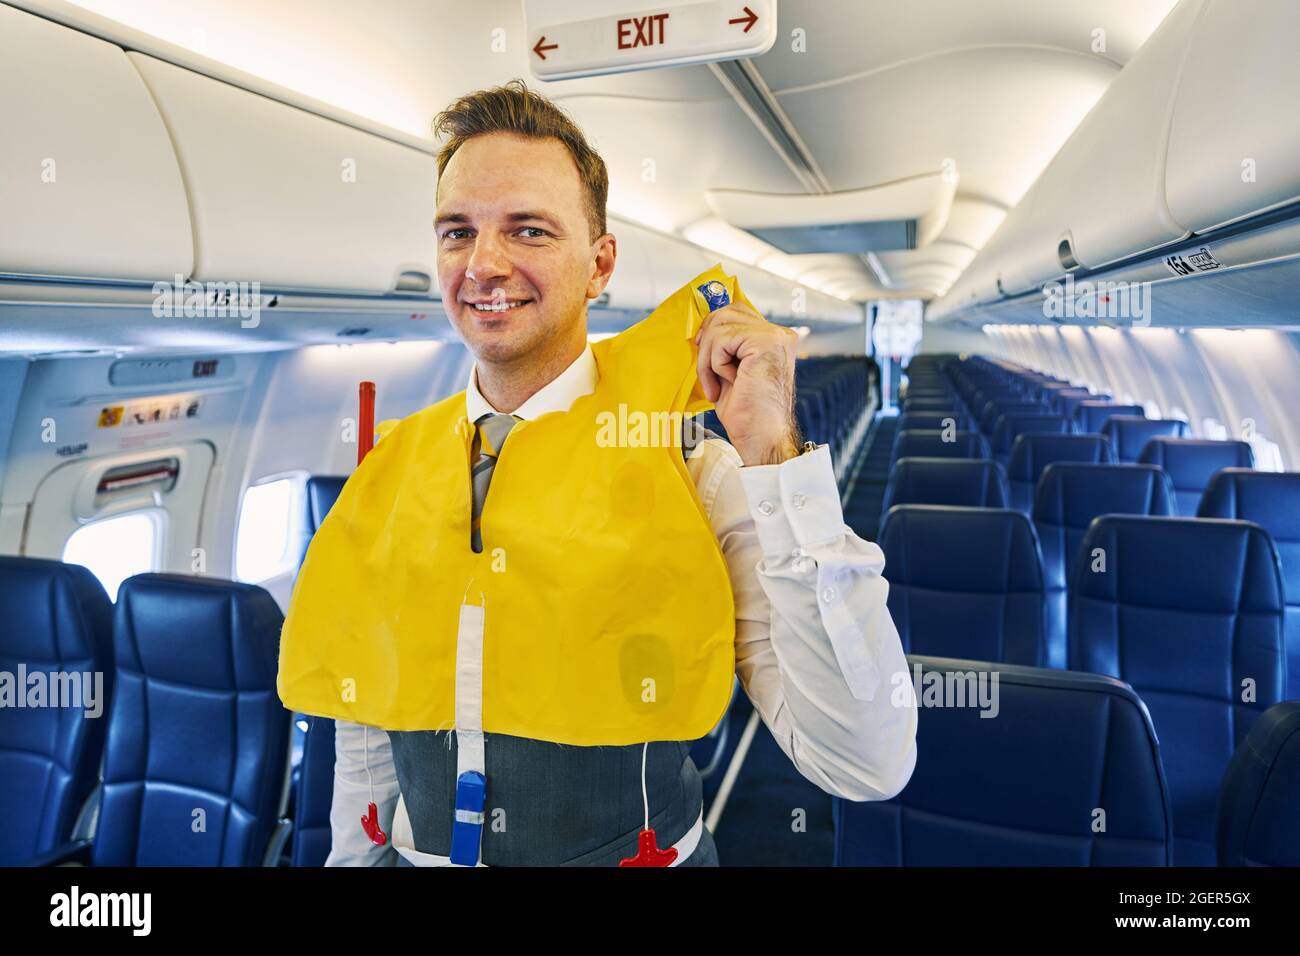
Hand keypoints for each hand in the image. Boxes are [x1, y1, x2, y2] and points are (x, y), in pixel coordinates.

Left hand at [694, 301, 801, 465]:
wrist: (762, 439)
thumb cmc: (746, 414)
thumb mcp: (730, 371)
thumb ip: (723, 347)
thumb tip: (699, 329)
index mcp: (773, 339)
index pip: (735, 311)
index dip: (712, 329)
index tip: (701, 352)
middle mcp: (778, 334)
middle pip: (726, 312)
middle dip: (707, 342)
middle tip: (707, 373)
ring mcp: (775, 336)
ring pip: (720, 326)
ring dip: (708, 357)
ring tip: (717, 383)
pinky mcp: (766, 343)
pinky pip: (721, 339)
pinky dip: (714, 364)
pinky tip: (727, 383)